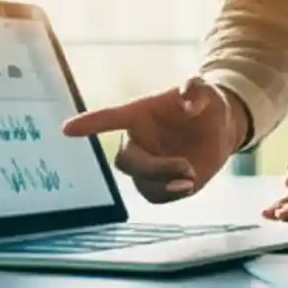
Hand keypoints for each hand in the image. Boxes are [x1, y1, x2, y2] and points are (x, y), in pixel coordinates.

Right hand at [61, 77, 246, 203]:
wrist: (219, 130)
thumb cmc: (207, 106)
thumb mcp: (209, 92)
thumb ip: (197, 92)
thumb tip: (188, 102)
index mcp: (140, 114)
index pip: (110, 118)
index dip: (90, 123)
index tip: (67, 129)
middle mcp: (137, 141)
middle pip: (126, 161)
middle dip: (154, 168)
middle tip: (186, 166)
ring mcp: (146, 164)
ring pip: (140, 183)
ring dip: (165, 184)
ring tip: (191, 176)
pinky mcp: (158, 183)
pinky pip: (154, 196)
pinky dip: (171, 194)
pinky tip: (189, 186)